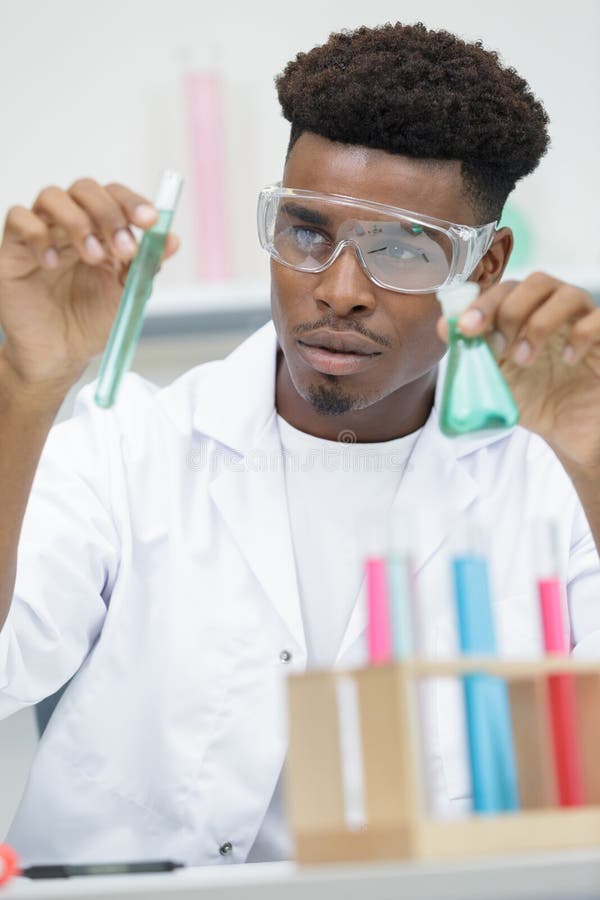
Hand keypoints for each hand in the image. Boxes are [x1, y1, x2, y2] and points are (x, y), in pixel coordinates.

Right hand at [0, 179, 179, 393]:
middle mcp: (72, 225)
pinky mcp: (13, 249)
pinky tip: (51, 264)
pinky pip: (19, 219)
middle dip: (109, 213)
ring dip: (78, 222)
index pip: (115, 197)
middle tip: (124, 248)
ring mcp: (42, 233)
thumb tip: (172, 239)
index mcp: (101, 231)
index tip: (151, 221)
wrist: (60, 354)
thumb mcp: (126, 295)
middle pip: (86, 189)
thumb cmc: (91, 323)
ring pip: (52, 196)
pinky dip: (39, 235)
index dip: (133, 203)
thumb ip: (146, 266)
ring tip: (92, 257)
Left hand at [436, 272, 599, 469]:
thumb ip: (474, 352)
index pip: (505, 289)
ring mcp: (583, 321)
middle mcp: (555, 310)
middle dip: (510, 311)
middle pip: (536, 282)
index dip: (483, 303)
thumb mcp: (497, 378)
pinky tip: (567, 361)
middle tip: (498, 347)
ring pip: (568, 294)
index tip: (465, 328)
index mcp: (526, 314)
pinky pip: (599, 319)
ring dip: (539, 324)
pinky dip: (580, 334)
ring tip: (525, 359)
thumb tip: (444, 326)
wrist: (571, 430)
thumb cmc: (535, 398)